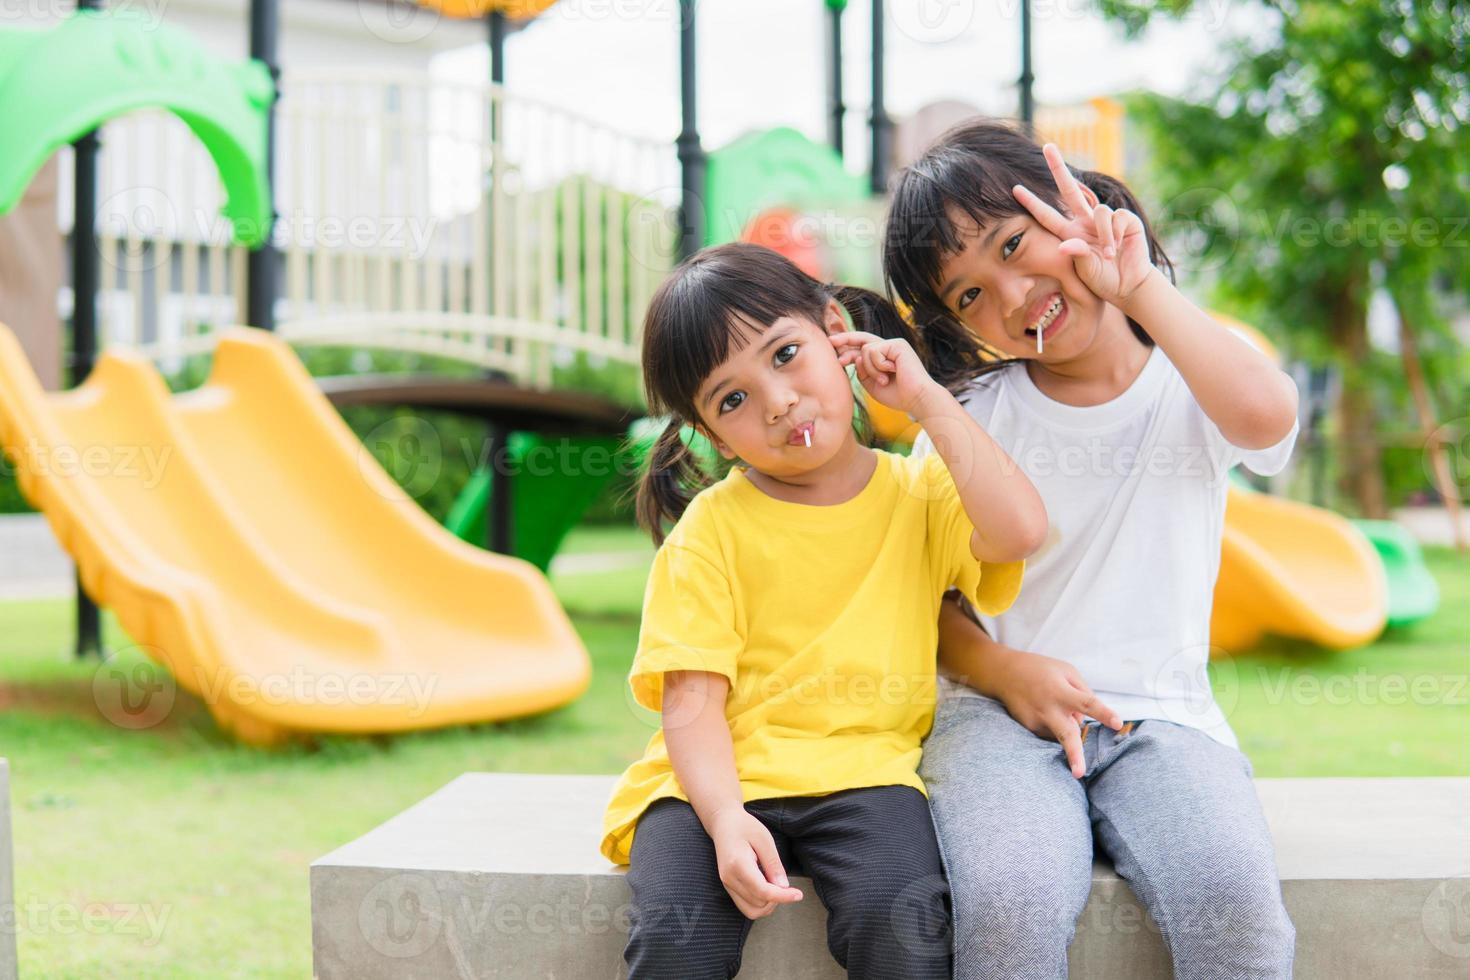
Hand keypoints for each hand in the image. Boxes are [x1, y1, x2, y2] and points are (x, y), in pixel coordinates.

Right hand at [709, 806, 803, 918]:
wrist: (724, 823)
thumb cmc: (744, 826)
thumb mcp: (764, 839)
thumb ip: (774, 865)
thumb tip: (784, 887)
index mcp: (738, 864)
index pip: (763, 892)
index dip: (783, 896)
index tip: (798, 894)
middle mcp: (729, 879)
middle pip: (758, 904)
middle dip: (776, 899)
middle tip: (785, 884)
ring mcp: (726, 884)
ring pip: (751, 910)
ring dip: (768, 904)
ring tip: (775, 886)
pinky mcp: (728, 886)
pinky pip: (745, 905)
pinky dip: (760, 902)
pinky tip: (766, 887)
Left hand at [830, 330, 940, 415]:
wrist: (916, 398)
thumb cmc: (897, 395)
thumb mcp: (872, 384)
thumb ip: (862, 371)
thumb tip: (856, 357)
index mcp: (883, 357)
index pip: (862, 348)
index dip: (847, 347)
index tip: (832, 346)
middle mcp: (889, 348)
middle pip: (862, 338)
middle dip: (845, 339)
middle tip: (830, 341)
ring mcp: (894, 344)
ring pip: (865, 350)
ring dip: (870, 368)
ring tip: (884, 379)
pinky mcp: (897, 344)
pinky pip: (873, 351)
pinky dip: (877, 365)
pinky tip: (891, 371)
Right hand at [990, 644, 1122, 778]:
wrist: (1004, 673)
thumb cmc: (1041, 669)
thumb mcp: (1066, 670)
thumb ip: (1082, 693)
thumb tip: (1084, 721)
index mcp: (1061, 691)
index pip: (1087, 703)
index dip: (1104, 714)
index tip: (1117, 724)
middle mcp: (1048, 708)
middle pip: (1066, 734)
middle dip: (1074, 755)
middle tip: (1079, 774)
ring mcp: (1036, 720)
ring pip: (1062, 733)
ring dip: (1066, 724)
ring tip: (1051, 701)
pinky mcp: (1029, 728)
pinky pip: (1051, 731)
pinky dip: (1054, 723)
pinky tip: (1042, 708)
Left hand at [1011, 143, 1154, 307]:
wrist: (1128, 285)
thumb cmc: (1102, 280)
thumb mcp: (1085, 270)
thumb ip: (1076, 255)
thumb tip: (1065, 245)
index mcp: (1070, 233)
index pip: (1047, 215)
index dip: (1032, 202)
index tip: (1015, 189)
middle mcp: (1085, 221)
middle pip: (1069, 189)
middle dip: (1058, 167)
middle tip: (1047, 147)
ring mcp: (1105, 218)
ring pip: (1099, 211)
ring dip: (1103, 235)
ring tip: (1108, 254)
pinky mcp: (1125, 219)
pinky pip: (1116, 216)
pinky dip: (1115, 233)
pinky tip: (1119, 246)